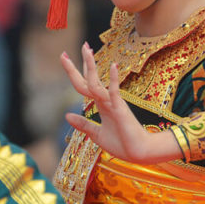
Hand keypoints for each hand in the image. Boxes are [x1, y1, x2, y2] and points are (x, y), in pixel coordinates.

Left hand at [61, 43, 180, 163]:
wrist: (139, 153)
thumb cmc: (121, 143)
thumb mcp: (96, 134)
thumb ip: (83, 124)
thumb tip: (67, 115)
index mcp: (100, 104)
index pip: (84, 84)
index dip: (74, 72)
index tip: (64, 58)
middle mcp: (105, 99)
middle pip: (88, 79)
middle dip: (78, 64)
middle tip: (64, 52)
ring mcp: (113, 103)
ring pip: (96, 82)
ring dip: (90, 66)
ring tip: (86, 50)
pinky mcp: (121, 109)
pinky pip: (115, 92)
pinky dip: (114, 79)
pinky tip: (113, 66)